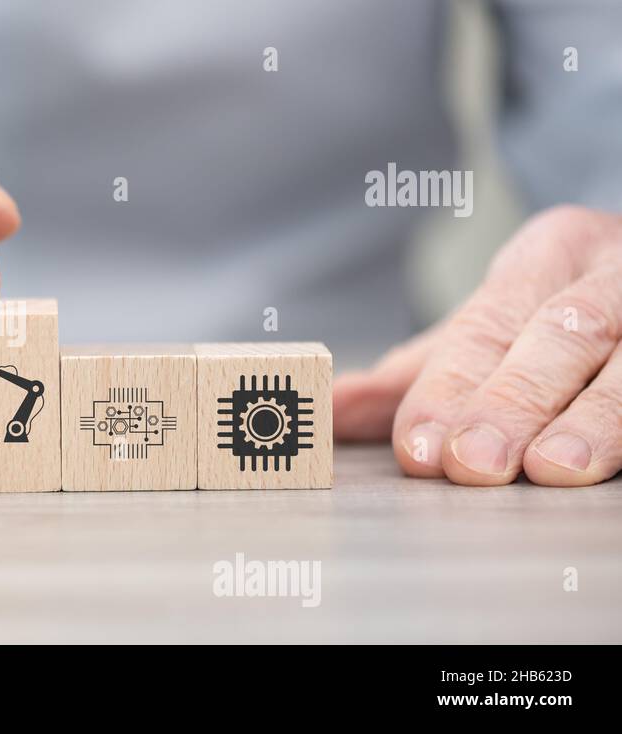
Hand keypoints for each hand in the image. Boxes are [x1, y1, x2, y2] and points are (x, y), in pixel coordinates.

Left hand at [334, 206, 621, 486]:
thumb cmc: (560, 310)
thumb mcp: (488, 327)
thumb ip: (413, 375)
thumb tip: (327, 411)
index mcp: (548, 254)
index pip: (489, 324)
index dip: (452, 389)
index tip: (420, 447)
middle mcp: (614, 271)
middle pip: (561, 335)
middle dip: (512, 402)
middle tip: (472, 464)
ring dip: (594, 420)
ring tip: (554, 469)